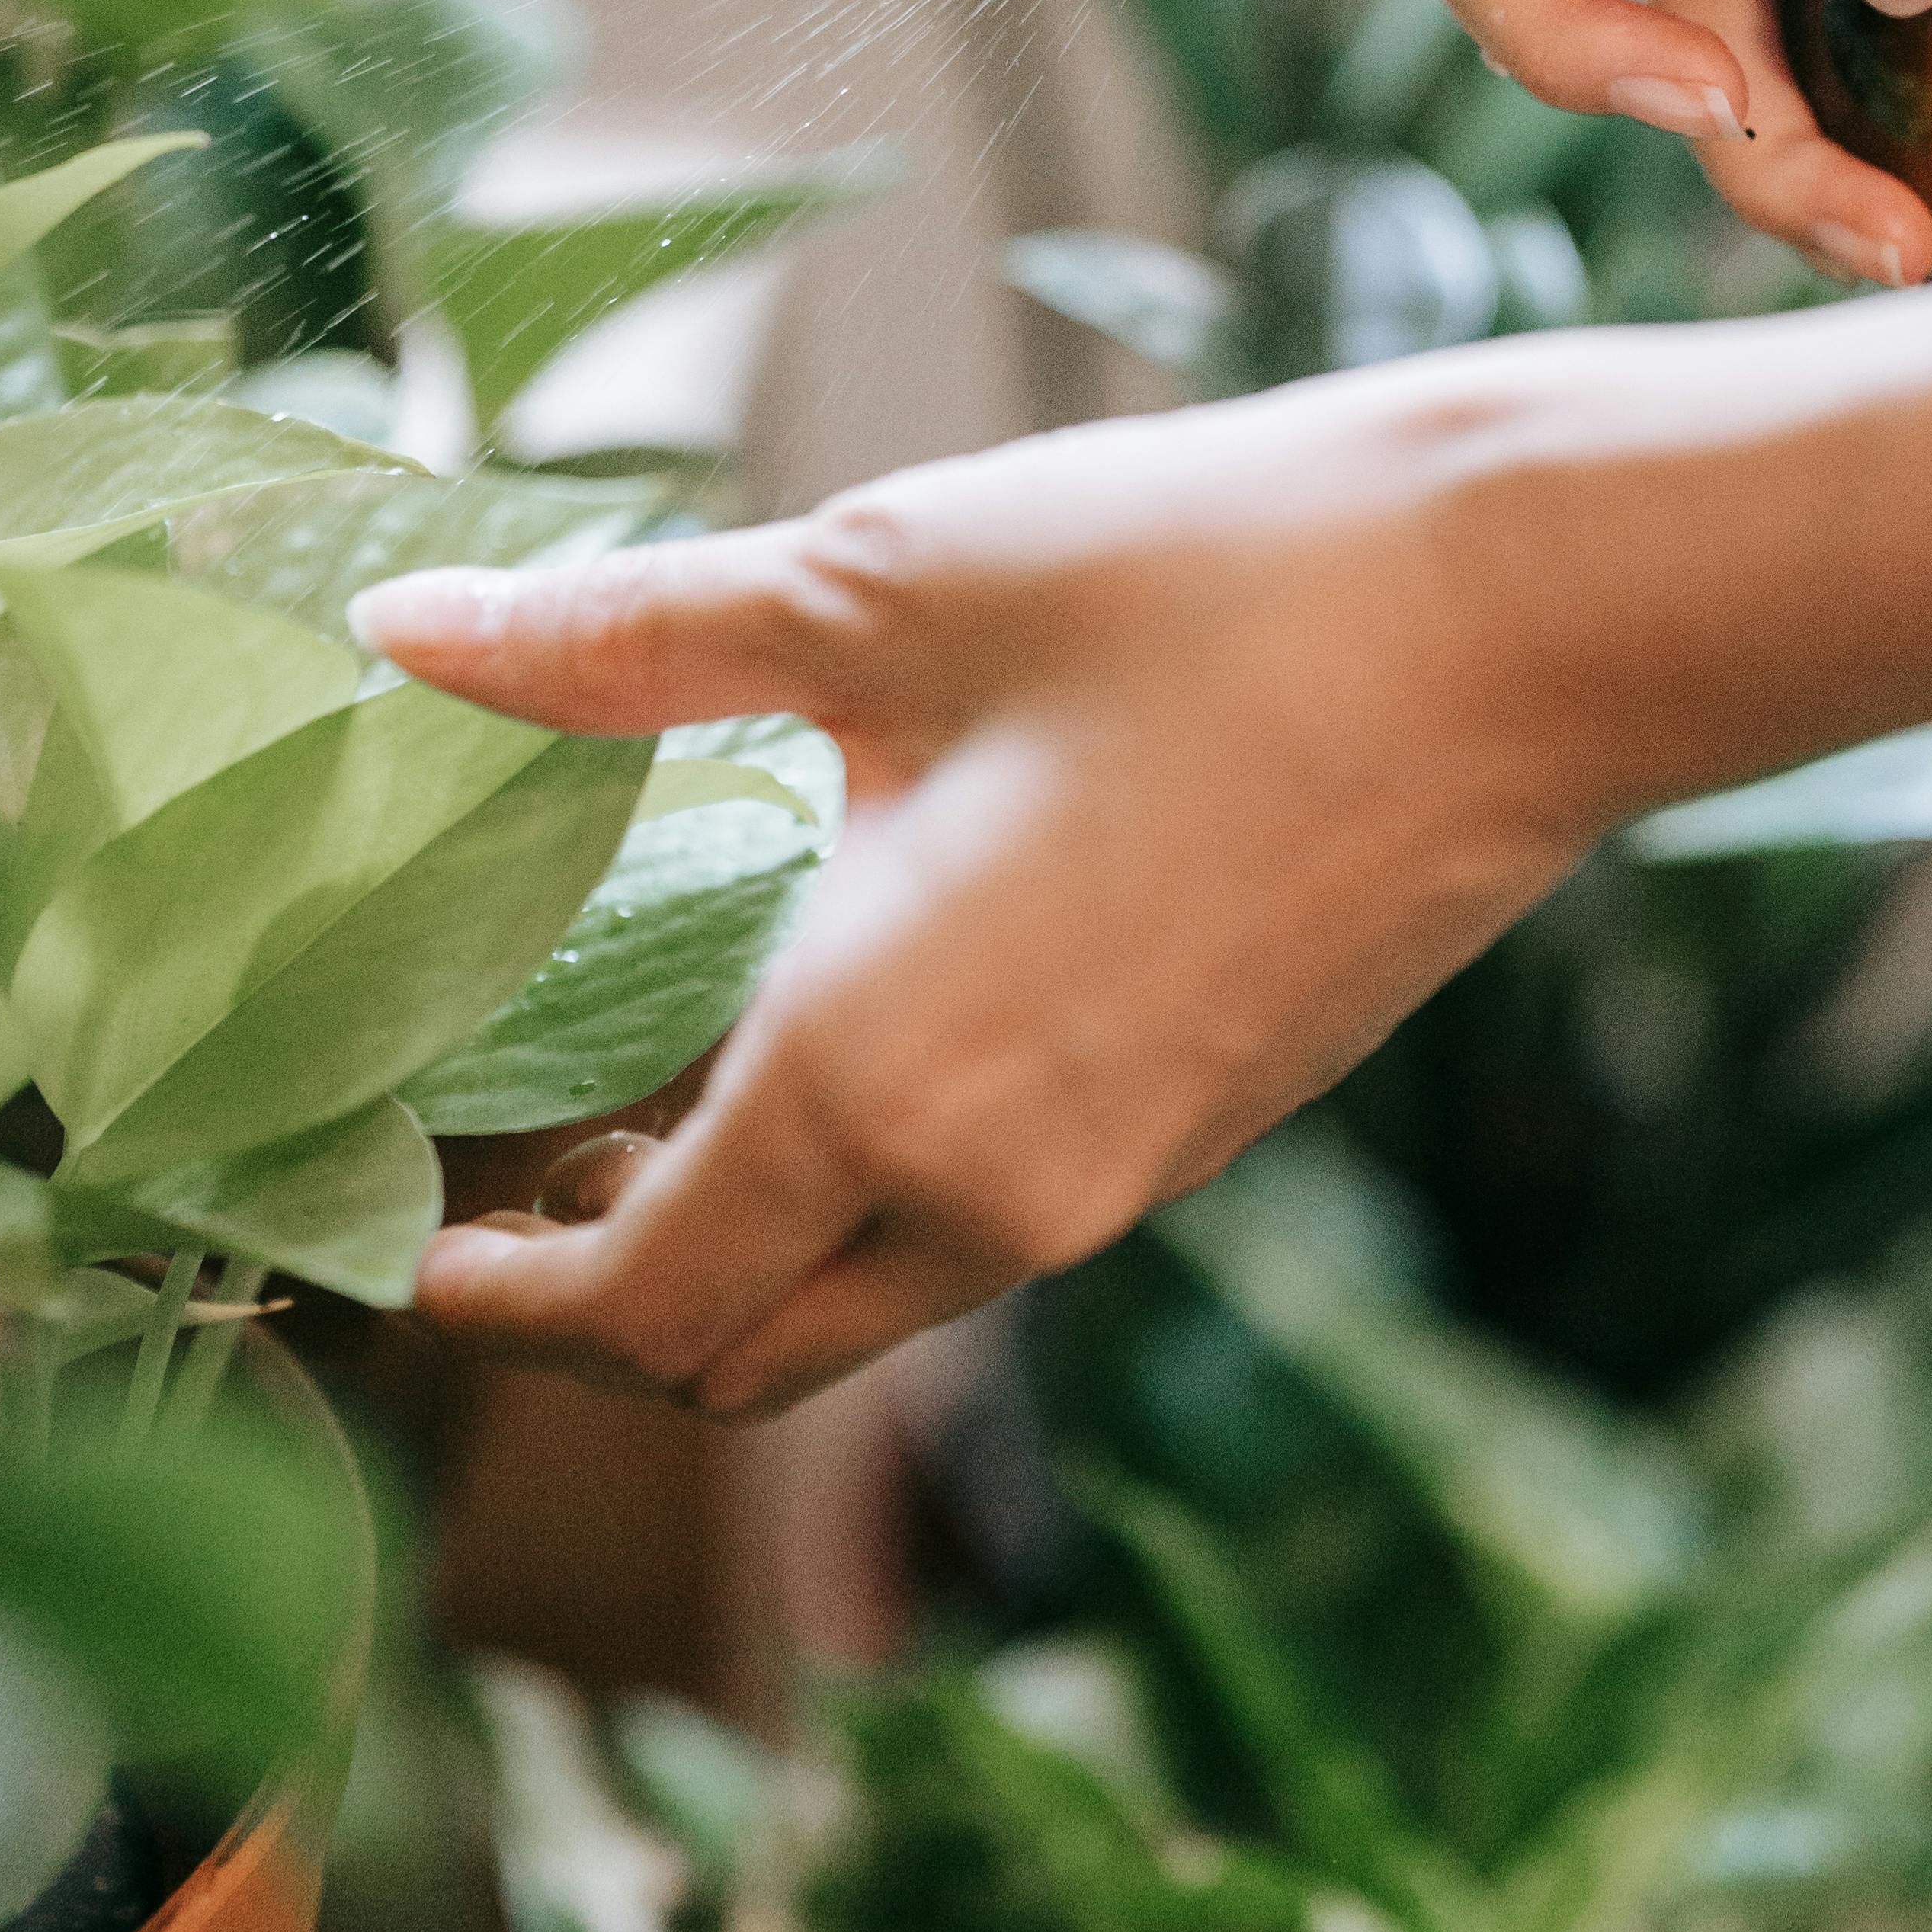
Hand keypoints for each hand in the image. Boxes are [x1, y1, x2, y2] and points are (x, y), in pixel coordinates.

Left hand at [357, 383, 1590, 1417]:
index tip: (428, 1246)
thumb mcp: (880, 584)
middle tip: (544, 1159)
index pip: (640, 1305)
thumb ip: (626, 640)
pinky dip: (890, 1185)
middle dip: (617, 1297)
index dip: (505, 1301)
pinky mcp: (1213, 1125)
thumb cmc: (1202, 576)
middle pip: (745, 1355)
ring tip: (695, 1073)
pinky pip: (999, 1225)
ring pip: (879, 1297)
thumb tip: (408, 631)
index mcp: (880, 1077)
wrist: (1524, 613)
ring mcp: (1127, 1175)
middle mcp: (1000, 1185)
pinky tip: (881, 1006)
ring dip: (760, 1238)